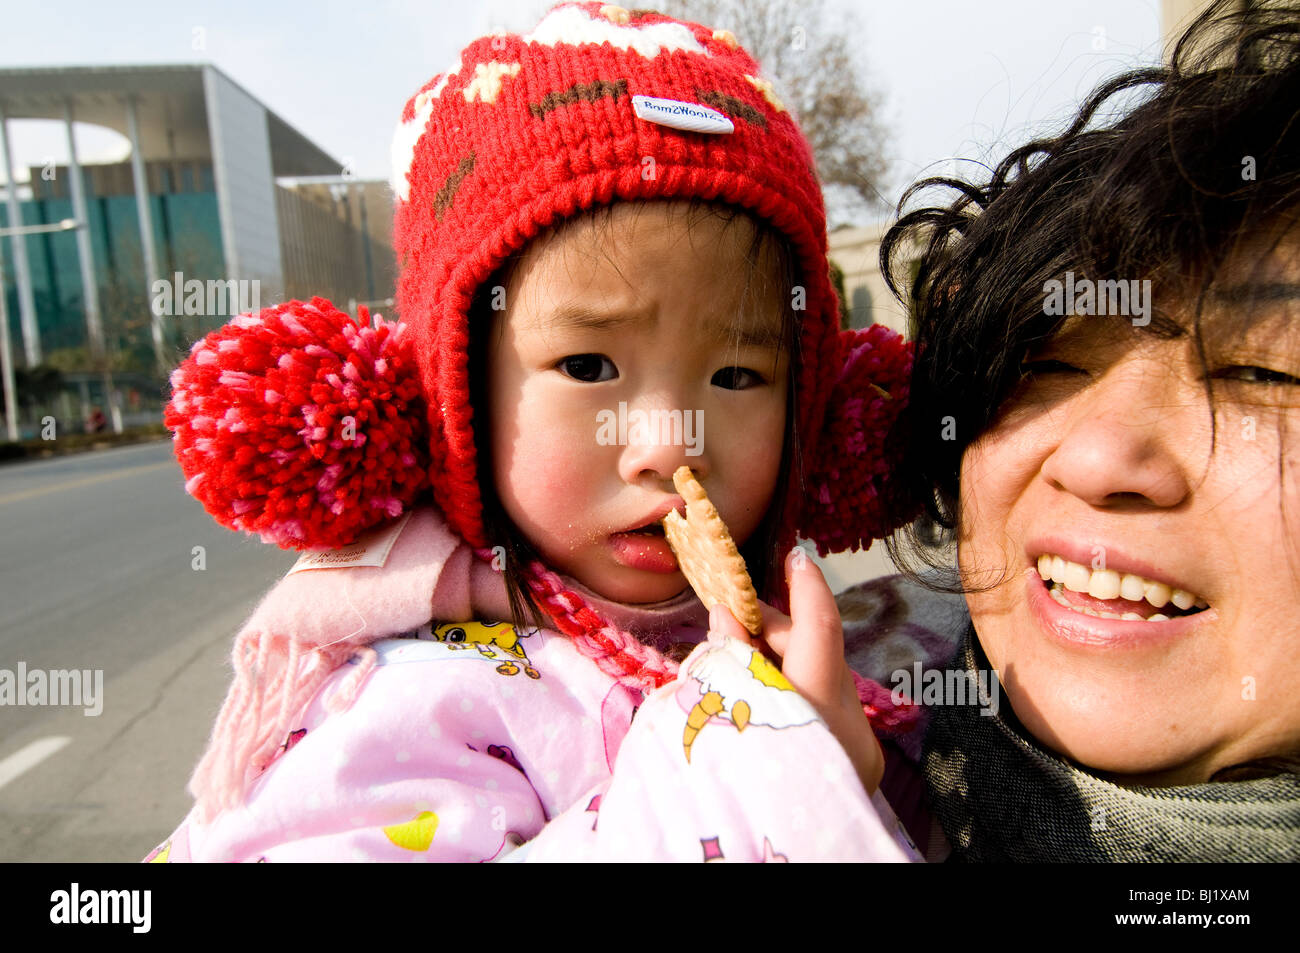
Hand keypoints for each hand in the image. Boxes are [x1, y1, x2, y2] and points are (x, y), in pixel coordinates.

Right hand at [707, 548, 884, 792]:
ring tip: (730, 669)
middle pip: (812, 651)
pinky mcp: (850, 764)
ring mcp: (853, 743)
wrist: (802, 857)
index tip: (796, 554)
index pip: (818, 624)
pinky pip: (819, 712)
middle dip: (770, 632)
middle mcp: (844, 716)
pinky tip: (754, 704)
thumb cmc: (761, 788)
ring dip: (775, 666)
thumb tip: (724, 619)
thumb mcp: (733, 721)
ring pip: (814, 682)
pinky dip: (788, 698)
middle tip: (727, 625)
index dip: (806, 585)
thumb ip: (731, 666)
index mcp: (816, 699)